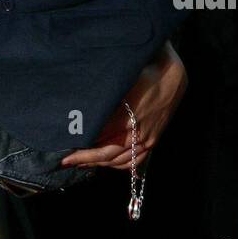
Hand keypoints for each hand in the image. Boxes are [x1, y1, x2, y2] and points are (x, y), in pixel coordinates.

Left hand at [61, 42, 186, 169]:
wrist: (173, 77)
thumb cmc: (144, 73)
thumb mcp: (121, 81)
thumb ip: (102, 96)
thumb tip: (79, 107)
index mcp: (128, 116)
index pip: (99, 138)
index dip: (81, 145)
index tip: (64, 148)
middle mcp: (138, 131)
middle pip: (108, 153)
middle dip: (85, 158)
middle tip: (65, 161)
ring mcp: (147, 139)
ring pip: (120, 160)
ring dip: (99, 164)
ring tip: (81, 162)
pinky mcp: (153, 140)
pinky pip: (134, 161)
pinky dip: (118, 165)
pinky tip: (105, 164)